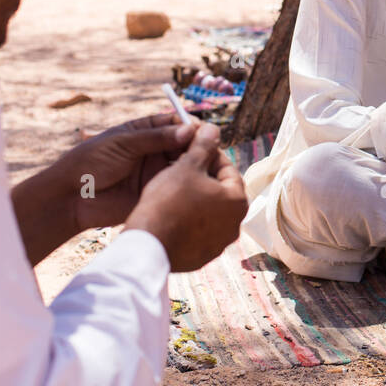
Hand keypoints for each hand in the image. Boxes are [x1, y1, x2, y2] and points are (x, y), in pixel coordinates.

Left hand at [54, 113, 196, 230]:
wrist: (72, 197)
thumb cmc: (90, 162)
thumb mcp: (122, 143)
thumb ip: (155, 137)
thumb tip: (189, 130)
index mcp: (144, 131)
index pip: (175, 122)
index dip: (190, 125)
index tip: (202, 130)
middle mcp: (154, 150)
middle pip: (185, 143)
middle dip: (199, 145)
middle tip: (209, 150)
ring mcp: (157, 172)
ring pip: (186, 164)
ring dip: (197, 164)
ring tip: (206, 166)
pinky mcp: (158, 192)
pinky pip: (179, 186)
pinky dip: (190, 183)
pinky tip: (198, 183)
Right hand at [124, 123, 247, 272]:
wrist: (148, 244)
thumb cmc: (168, 201)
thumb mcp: (187, 166)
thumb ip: (203, 146)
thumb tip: (213, 128)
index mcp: (237, 201)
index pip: (228, 170)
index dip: (209, 156)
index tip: (193, 149)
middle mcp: (234, 225)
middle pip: (220, 193)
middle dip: (203, 179)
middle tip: (181, 169)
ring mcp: (219, 244)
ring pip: (209, 213)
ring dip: (196, 201)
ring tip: (173, 191)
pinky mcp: (202, 257)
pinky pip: (197, 233)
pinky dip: (188, 222)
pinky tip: (170, 214)